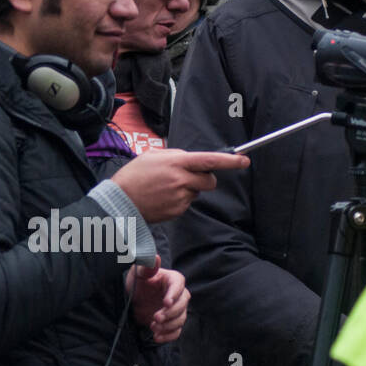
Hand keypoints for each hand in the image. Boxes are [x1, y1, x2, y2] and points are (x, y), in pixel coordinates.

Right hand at [110, 148, 248, 222]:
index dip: (229, 161)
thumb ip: (175, 155)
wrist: (121, 200)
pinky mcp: (178, 210)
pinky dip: (179, 200)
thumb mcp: (152, 155)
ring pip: (197, 192)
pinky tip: (163, 197)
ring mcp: (180, 197)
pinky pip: (187, 203)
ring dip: (188, 189)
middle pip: (209, 181)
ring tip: (165, 187)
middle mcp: (181, 180)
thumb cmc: (134, 175)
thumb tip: (191, 159)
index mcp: (176, 163)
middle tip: (188, 177)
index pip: (209, 160)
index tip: (244, 160)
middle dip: (204, 179)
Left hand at [126, 256, 188, 342]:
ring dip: (168, 325)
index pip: (178, 286)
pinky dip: (168, 335)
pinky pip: (177, 331)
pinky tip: (157, 337)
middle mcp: (178, 295)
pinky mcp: (173, 322)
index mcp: (172, 280)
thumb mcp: (138, 274)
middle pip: (182, 304)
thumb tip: (155, 257)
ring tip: (153, 326)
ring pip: (180, 319)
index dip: (174, 295)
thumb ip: (147, 266)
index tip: (165, 302)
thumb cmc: (137, 283)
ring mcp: (176, 310)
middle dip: (170, 313)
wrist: (132, 301)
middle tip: (156, 317)